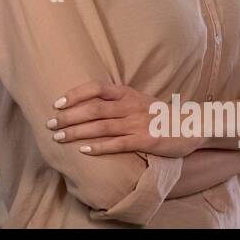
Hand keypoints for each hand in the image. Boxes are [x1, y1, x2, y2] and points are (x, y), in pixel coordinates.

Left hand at [45, 80, 202, 157]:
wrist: (190, 125)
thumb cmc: (158, 114)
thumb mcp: (138, 99)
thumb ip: (116, 99)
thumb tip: (86, 102)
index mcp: (127, 93)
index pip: (96, 88)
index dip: (74, 95)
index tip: (56, 103)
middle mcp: (129, 105)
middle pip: (93, 109)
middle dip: (68, 117)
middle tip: (50, 124)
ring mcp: (137, 123)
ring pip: (100, 127)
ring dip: (77, 133)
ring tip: (59, 138)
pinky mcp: (144, 140)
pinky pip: (117, 144)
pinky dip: (98, 147)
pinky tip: (83, 151)